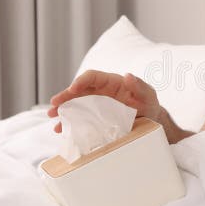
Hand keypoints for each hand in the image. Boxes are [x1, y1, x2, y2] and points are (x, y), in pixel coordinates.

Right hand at [47, 70, 164, 132]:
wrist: (151, 121)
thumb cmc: (149, 104)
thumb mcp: (148, 95)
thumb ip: (140, 86)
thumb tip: (128, 76)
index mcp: (111, 82)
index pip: (93, 77)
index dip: (81, 81)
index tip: (72, 89)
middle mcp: (101, 92)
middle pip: (79, 90)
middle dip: (65, 96)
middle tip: (53, 104)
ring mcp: (97, 105)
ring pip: (75, 104)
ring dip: (63, 110)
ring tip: (53, 117)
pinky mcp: (96, 117)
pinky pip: (79, 118)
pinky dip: (69, 123)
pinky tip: (61, 129)